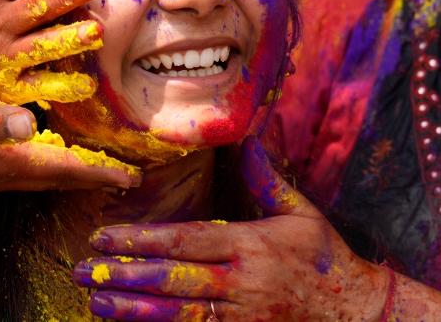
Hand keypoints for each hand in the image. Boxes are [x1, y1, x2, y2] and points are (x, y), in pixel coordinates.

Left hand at [73, 137, 389, 320]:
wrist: (356, 314)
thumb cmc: (326, 259)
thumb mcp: (301, 213)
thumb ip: (266, 178)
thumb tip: (246, 136)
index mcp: (251, 245)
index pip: (186, 240)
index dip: (143, 239)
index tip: (106, 237)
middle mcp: (241, 282)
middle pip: (173, 279)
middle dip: (125, 274)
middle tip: (84, 268)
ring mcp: (240, 317)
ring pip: (177, 314)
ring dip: (132, 308)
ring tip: (95, 301)